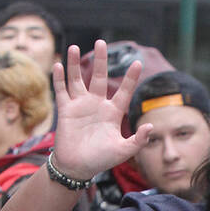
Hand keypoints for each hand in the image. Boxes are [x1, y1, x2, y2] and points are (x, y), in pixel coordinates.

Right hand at [51, 40, 153, 180]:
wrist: (77, 168)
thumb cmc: (100, 160)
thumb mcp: (123, 152)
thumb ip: (137, 140)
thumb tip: (151, 127)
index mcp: (112, 113)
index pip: (123, 92)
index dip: (130, 78)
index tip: (138, 63)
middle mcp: (97, 105)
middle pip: (99, 77)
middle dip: (101, 60)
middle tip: (101, 42)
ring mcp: (81, 105)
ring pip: (77, 79)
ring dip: (75, 64)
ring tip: (74, 48)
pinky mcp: (66, 110)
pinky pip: (62, 90)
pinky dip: (59, 78)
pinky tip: (59, 65)